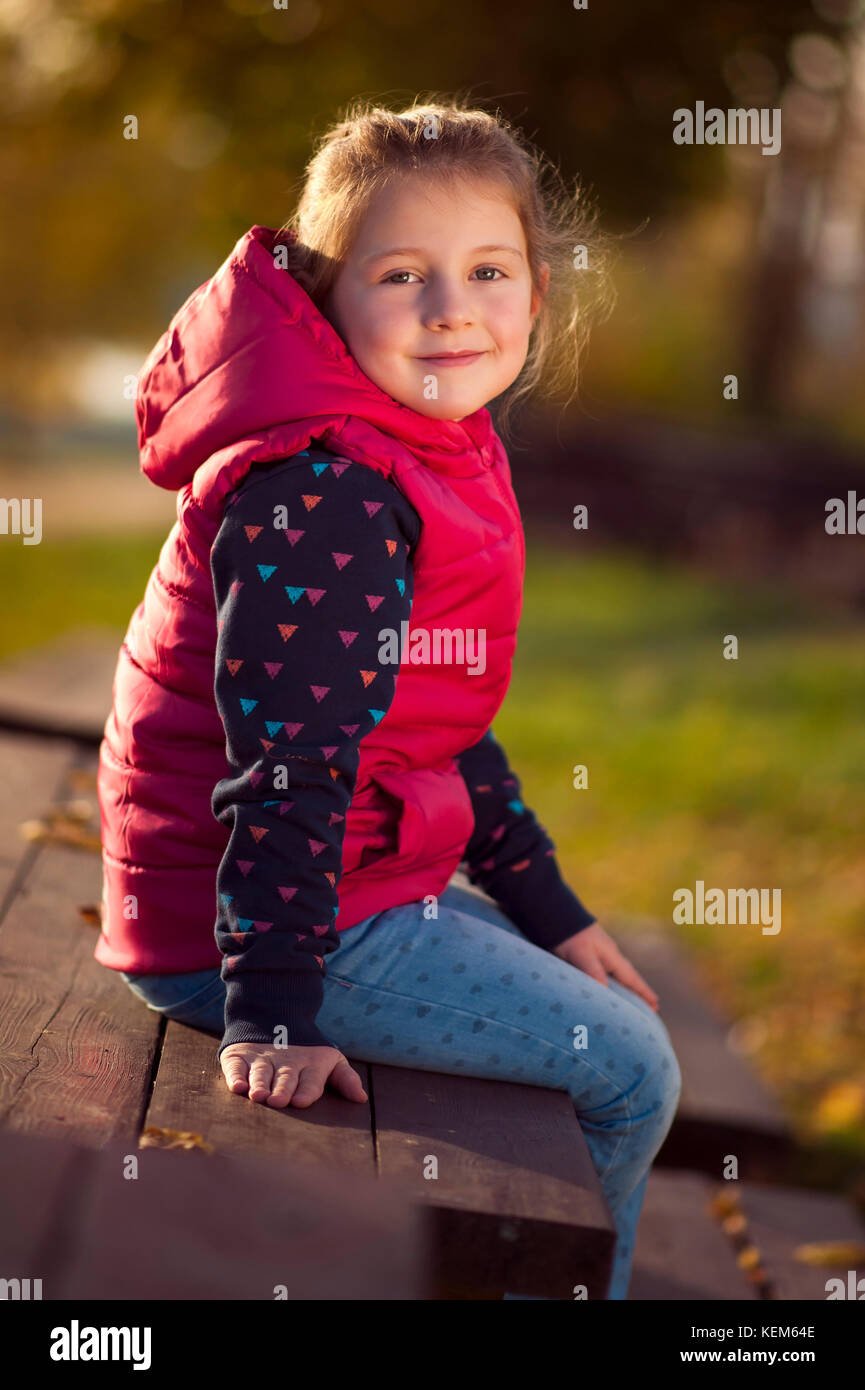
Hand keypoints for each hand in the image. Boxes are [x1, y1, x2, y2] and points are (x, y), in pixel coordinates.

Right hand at [219, 1042, 367, 1108]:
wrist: (274, 1017)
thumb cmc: (306, 1054)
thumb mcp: (330, 1061)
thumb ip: (345, 1079)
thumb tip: (361, 1098)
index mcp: (310, 1065)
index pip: (310, 1079)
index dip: (306, 1090)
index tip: (302, 1101)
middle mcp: (285, 1062)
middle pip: (284, 1078)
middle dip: (282, 1090)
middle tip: (279, 1101)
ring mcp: (261, 1059)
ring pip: (261, 1073)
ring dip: (260, 1084)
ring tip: (259, 1096)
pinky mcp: (239, 1056)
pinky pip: (236, 1067)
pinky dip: (236, 1075)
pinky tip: (238, 1087)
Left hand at [552, 922, 658, 1010]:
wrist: (556, 914)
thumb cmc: (570, 936)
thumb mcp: (581, 955)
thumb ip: (593, 972)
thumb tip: (606, 993)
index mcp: (611, 956)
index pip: (631, 978)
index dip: (643, 992)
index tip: (656, 1005)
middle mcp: (609, 955)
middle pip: (628, 977)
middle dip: (639, 991)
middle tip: (652, 1006)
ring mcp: (599, 953)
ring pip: (617, 975)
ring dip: (626, 987)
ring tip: (632, 999)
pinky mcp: (588, 953)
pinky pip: (606, 972)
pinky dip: (612, 982)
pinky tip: (608, 985)